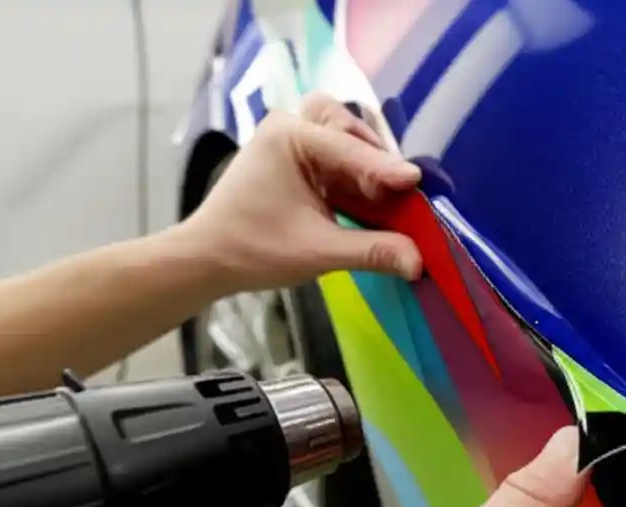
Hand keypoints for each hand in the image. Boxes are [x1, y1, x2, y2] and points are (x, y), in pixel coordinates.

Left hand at [184, 94, 422, 292]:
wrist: (207, 260)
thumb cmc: (252, 250)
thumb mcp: (316, 252)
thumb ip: (371, 251)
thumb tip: (419, 262)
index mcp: (289, 137)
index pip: (349, 150)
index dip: (385, 168)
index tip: (415, 181)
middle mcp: (291, 129)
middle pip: (347, 125)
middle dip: (373, 154)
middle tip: (397, 186)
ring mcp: (293, 144)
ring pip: (344, 138)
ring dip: (367, 163)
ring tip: (388, 194)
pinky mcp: (298, 164)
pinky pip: (338, 161)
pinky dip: (358, 178)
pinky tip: (376, 202)